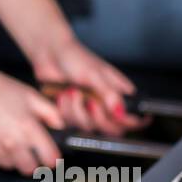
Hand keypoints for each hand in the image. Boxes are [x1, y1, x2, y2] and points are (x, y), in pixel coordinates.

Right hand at [0, 52, 65, 174]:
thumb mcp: (29, 94)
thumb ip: (50, 112)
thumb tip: (60, 126)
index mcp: (28, 129)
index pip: (50, 159)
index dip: (52, 158)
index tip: (50, 156)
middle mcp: (11, 143)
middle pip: (30, 168)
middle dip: (32, 161)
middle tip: (27, 150)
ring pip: (9, 165)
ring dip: (11, 156)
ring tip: (5, 137)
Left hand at [31, 35, 150, 135]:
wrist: (50, 53)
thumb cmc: (75, 57)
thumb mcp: (95, 74)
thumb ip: (109, 94)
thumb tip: (121, 113)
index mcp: (117, 93)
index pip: (132, 117)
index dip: (131, 123)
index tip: (120, 119)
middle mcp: (105, 104)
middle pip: (111, 128)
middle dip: (98, 118)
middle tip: (90, 103)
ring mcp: (88, 110)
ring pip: (88, 127)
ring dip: (76, 110)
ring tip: (71, 91)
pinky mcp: (72, 112)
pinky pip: (70, 123)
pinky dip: (64, 109)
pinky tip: (62, 95)